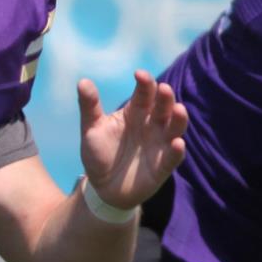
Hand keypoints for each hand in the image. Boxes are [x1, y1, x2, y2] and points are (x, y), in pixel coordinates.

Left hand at [78, 71, 187, 209]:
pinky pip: (173, 157)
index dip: (144, 83)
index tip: (139, 74)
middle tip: (163, 88)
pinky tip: (177, 143)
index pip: (144, 94)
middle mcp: (152, 125)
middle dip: (165, 97)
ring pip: (175, 128)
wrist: (103, 188)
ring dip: (178, 118)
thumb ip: (89, 107)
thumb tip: (82, 81)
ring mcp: (160, 144)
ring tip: (178, 109)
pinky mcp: (163, 166)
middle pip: (163, 107)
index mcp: (135, 112)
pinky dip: (177, 150)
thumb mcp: (91, 129)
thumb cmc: (99, 153)